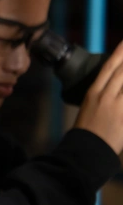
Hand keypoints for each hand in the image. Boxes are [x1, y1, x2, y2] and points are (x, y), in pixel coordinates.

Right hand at [74, 40, 122, 154]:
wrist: (86, 152)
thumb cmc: (85, 133)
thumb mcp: (88, 109)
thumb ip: (103, 97)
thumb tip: (115, 87)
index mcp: (93, 93)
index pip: (108, 67)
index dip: (119, 52)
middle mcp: (105, 96)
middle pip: (121, 71)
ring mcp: (116, 105)